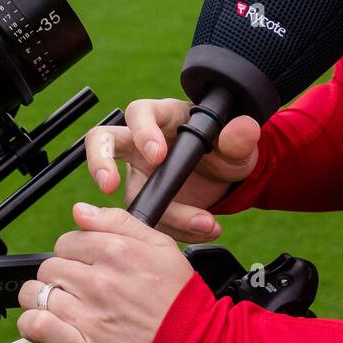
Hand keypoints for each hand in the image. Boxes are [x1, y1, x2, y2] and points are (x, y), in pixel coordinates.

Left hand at [17, 202, 194, 342]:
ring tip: (64, 309)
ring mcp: (87, 315)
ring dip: (44, 300)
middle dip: (60, 276)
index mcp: (116, 252)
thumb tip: (81, 211)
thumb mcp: (161, 247)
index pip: (67, 241)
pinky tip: (46, 326)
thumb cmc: (180, 302)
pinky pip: (35, 325)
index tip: (85, 266)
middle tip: (79, 290)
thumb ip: (118, 222)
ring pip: (36, 294)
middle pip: (50, 266)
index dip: (74, 253)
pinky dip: (32, 325)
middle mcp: (99, 281)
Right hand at [85, 98, 259, 242]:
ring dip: (159, 213)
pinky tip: (201, 230)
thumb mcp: (239, 143)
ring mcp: (139, 172)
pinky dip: (173, 229)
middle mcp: (141, 141)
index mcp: (164, 116)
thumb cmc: (225, 148)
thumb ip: (240, 137)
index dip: (142, 132)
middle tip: (108, 185)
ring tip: (200, 223)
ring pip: (126, 191)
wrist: (228, 178)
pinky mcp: (145, 199)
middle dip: (100, 161)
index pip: (140, 113)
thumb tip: (243, 130)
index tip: (158, 156)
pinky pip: (148, 216)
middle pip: (102, 140)